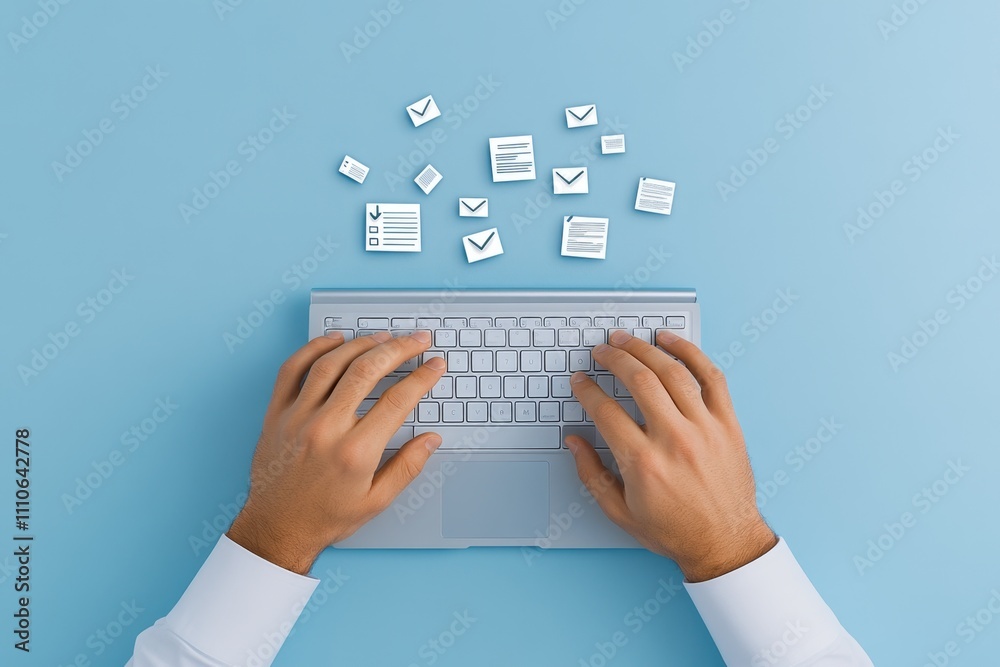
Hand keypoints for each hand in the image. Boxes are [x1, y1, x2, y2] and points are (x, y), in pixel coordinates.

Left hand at [228, 331, 445, 573]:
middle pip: (367, 371)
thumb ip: (407, 467)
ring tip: (383, 337)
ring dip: (361, 344)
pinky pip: (293, 369)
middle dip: (398, 349)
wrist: (277, 528)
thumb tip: (431, 439)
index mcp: (355, 452)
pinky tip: (335, 340)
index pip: (398, 400)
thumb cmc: (326, 517)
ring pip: (332, 363)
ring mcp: (297, 417)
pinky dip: (314, 348)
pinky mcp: (276, 413)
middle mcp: (326, 428)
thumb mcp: (377, 501)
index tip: (434, 365)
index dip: (422, 378)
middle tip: (417, 340)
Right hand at [566, 329, 776, 582]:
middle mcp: (674, 440)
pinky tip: (670, 341)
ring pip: (671, 372)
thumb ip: (591, 474)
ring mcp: (705, 428)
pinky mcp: (727, 423)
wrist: (726, 543)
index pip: (605, 410)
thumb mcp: (620, 512)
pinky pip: (711, 376)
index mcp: (644, 463)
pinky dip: (690, 352)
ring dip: (644, 349)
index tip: (580, 380)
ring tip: (626, 340)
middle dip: (613, 358)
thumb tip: (574, 441)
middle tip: (600, 351)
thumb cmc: (675, 531)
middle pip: (638, 380)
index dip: (586, 390)